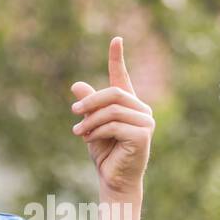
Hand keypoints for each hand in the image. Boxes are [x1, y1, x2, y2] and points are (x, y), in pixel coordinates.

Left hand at [70, 37, 153, 195]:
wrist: (114, 179)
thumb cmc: (105, 154)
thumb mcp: (91, 126)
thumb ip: (88, 106)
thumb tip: (76, 85)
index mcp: (129, 105)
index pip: (122, 78)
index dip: (118, 58)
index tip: (116, 40)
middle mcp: (141, 110)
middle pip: (114, 93)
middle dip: (91, 101)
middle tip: (73, 112)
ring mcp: (146, 122)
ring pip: (112, 110)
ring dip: (91, 120)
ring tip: (78, 132)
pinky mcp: (143, 135)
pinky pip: (114, 125)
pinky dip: (97, 131)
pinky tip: (89, 140)